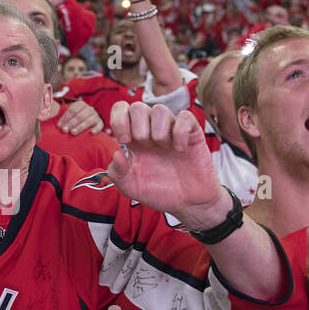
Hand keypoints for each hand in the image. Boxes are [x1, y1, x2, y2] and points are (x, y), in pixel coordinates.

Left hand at [56, 99, 103, 135]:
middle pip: (79, 116)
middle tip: (64, 130)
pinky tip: (91, 133)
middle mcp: (89, 109)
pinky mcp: (100, 123)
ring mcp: (95, 116)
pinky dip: (96, 129)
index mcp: (80, 104)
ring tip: (73, 132)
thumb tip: (45, 114)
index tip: (59, 125)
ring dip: (80, 126)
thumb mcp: (70, 112)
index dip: (65, 118)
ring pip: (88, 121)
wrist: (90, 117)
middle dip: (71, 123)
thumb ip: (60, 112)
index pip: (72, 110)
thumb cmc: (75, 117)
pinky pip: (99, 126)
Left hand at [106, 101, 226, 228]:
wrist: (188, 203)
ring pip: (160, 109)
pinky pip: (185, 117)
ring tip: (164, 148)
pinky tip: (180, 149)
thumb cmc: (160, 193)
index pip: (122, 110)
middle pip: (138, 106)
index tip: (125, 141)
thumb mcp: (132, 188)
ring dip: (158, 130)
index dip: (119, 119)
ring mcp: (172, 131)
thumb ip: (117, 174)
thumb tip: (116, 153)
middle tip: (145, 146)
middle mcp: (152, 131)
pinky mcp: (192, 134)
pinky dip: (180, 132)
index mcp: (135, 140)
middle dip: (138, 127)